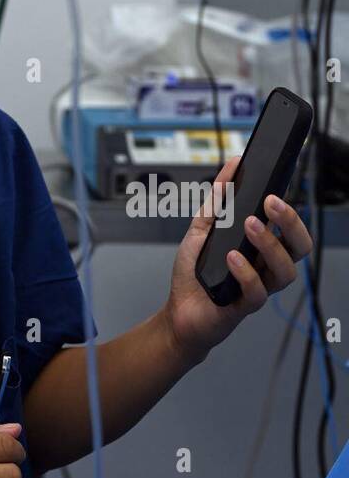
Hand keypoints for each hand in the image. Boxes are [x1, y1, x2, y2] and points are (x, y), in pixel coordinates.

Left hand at [163, 155, 313, 364]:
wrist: (178, 311)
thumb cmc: (194, 271)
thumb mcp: (202, 227)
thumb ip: (217, 199)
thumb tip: (232, 166)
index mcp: (261, 248)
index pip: (290, 229)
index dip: (290, 212)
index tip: (274, 191)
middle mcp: (265, 267)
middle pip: (299, 248)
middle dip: (291, 223)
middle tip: (270, 204)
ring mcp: (258, 287)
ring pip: (286, 271)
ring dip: (270, 244)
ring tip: (249, 226)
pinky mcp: (244, 306)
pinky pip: (258, 292)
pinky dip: (246, 272)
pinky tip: (232, 258)